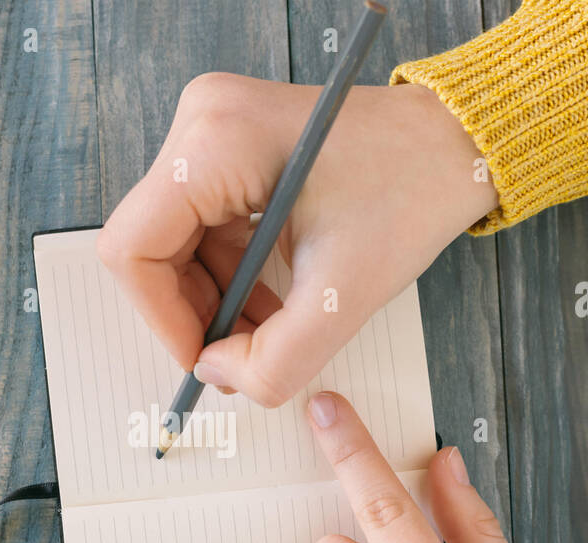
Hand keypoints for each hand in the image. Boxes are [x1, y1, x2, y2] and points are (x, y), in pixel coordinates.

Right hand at [97, 73, 497, 406]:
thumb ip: (272, 361)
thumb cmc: (411, 193)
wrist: (453, 145)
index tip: (205, 359)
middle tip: (242, 355)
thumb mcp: (342, 298)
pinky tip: (271, 297)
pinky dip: (229, 273)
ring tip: (270, 328)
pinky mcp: (227, 144)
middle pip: (151, 247)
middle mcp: (200, 123)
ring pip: (174, 242)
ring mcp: (211, 129)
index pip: (133, 248)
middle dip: (193, 312)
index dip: (162, 318)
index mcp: (216, 143)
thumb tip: (217, 374)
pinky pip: (201, 226)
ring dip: (215, 298)